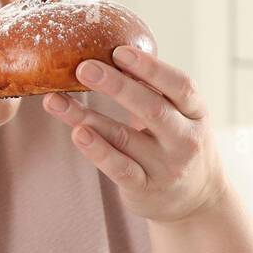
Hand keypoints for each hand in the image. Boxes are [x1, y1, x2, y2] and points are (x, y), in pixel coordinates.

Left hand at [42, 46, 228, 224]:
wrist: (197, 201)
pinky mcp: (145, 189)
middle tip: (84, 67)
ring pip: (124, 138)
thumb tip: (108, 54)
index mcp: (196, 113)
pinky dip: (97, 151)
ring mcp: (166, 167)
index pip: (181, 86)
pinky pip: (119, 169)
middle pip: (152, 108)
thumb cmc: (178, 144)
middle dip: (116, 85)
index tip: (119, 51)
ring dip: (87, 116)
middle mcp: (185, 140)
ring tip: (56, 100)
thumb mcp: (181, 116)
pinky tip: (77, 133)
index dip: (151, 68)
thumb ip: (154, 91)